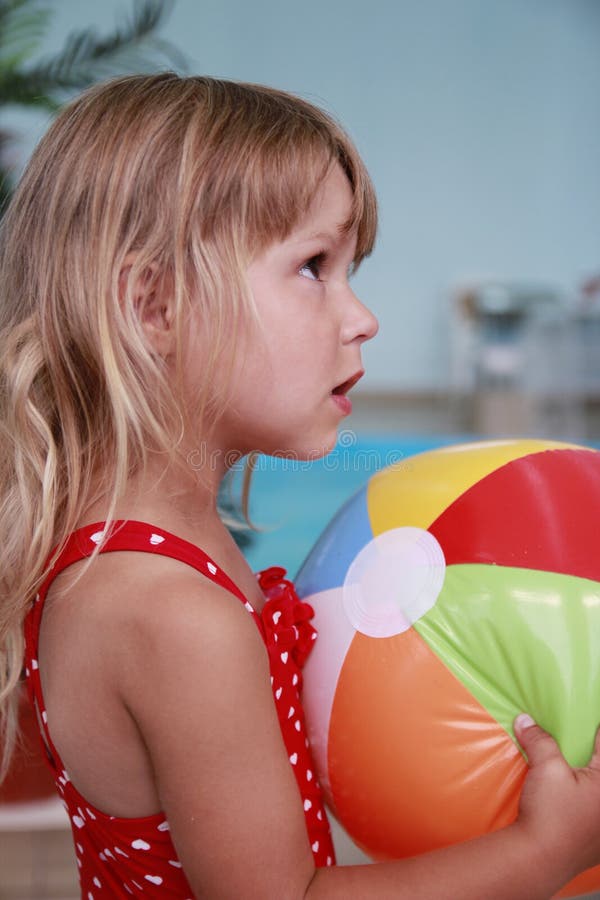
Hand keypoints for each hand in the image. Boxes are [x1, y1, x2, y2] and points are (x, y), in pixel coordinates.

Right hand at [514, 713, 599, 880]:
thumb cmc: (550, 815)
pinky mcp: (596, 841)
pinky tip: (572, 799)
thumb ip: (540, 740)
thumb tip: (525, 721)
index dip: (596, 730)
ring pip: (597, 793)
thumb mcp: (546, 768)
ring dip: (589, 781)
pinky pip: (593, 813)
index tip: (590, 721)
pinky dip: (586, 802)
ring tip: (575, 772)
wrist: (539, 859)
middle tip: (581, 746)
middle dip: (592, 757)